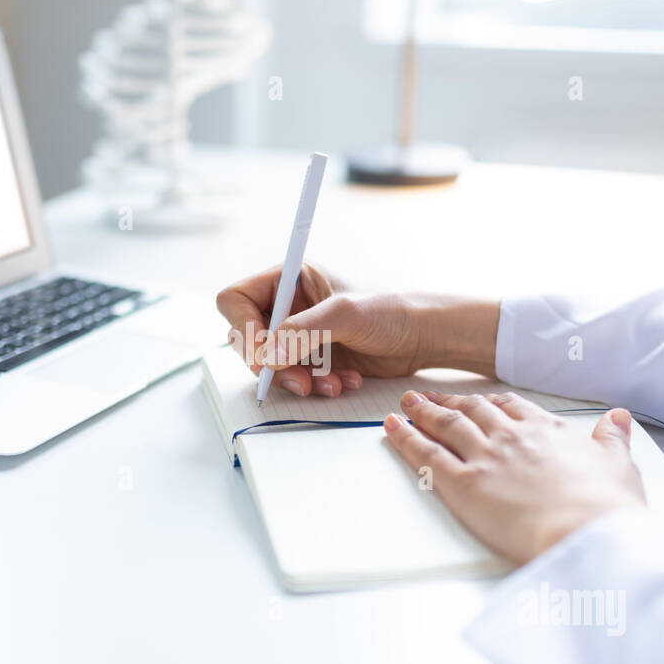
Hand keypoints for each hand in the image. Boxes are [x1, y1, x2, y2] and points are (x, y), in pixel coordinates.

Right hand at [215, 262, 498, 396]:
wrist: (425, 336)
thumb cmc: (392, 309)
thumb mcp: (344, 314)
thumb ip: (300, 332)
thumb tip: (264, 356)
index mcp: (290, 278)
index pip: (237, 300)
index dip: (243, 328)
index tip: (262, 354)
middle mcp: (290, 304)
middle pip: (250, 338)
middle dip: (271, 364)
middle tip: (298, 381)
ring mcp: (301, 332)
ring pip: (272, 364)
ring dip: (297, 380)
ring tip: (329, 385)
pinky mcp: (315, 357)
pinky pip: (296, 377)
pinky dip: (316, 385)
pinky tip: (343, 382)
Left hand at [383, 391, 645, 565]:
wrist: (587, 532)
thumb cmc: (607, 508)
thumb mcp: (620, 466)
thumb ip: (614, 439)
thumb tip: (617, 418)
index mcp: (547, 431)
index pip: (511, 407)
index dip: (490, 403)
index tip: (478, 400)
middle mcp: (512, 437)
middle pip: (473, 411)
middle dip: (449, 402)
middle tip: (430, 398)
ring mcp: (485, 457)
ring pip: (446, 425)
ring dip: (423, 412)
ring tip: (407, 404)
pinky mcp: (463, 484)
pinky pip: (426, 455)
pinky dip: (405, 438)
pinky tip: (392, 427)